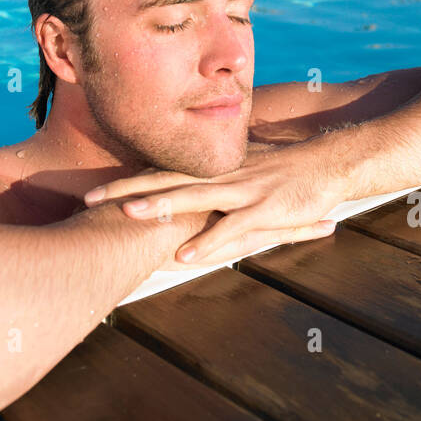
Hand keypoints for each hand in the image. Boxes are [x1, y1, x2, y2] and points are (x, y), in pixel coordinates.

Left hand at [84, 137, 343, 266]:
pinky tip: (185, 257)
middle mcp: (221, 174)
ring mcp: (242, 190)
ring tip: (129, 215)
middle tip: (89, 197)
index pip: (162, 170)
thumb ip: (218, 177)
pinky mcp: (264, 209)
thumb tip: (190, 186)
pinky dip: (207, 242)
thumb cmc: (288, 170)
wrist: (331, 162)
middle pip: (165, 179)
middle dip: (126, 188)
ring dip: (161, 206)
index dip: (127, 179)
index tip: (94, 188)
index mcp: (214, 166)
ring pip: (194, 197)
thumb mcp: (247, 167)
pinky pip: (230, 228)